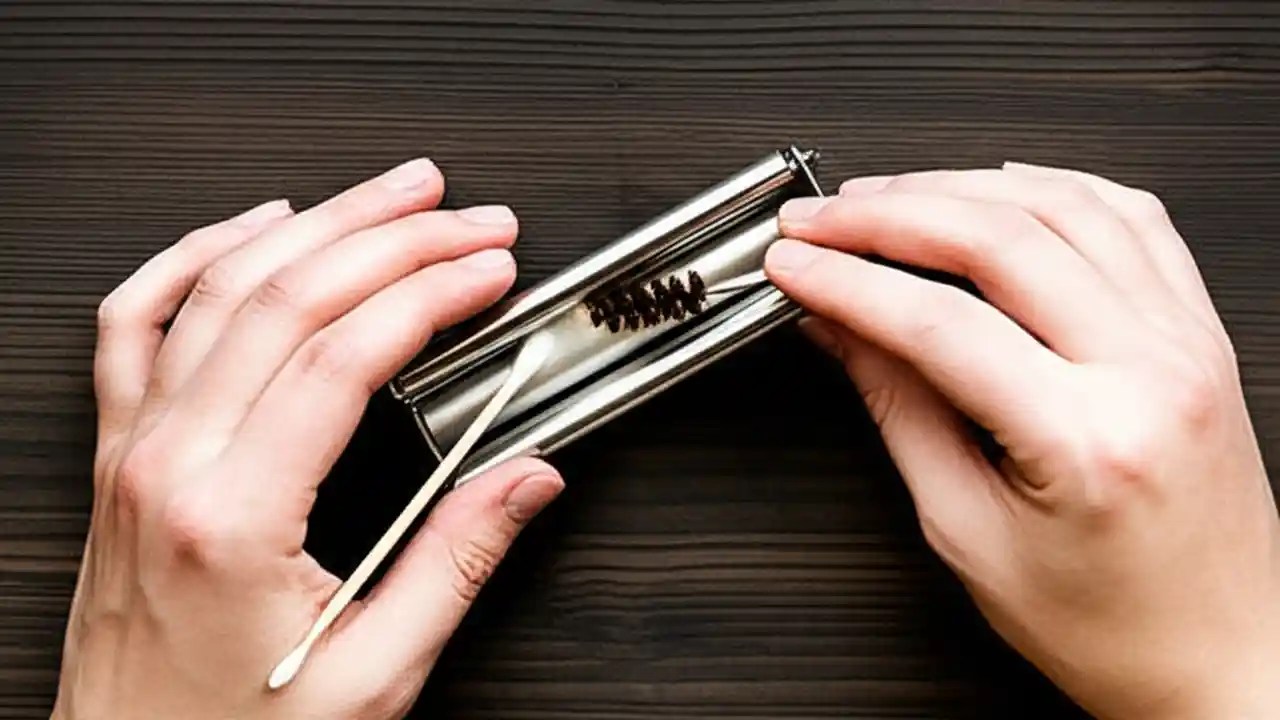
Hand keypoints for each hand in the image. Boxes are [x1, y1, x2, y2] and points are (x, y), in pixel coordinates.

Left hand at [54, 158, 564, 718]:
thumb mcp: (373, 674)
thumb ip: (456, 564)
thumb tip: (525, 479)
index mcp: (233, 518)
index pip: (343, 357)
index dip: (430, 296)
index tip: (489, 272)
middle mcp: (168, 467)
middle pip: (285, 299)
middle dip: (391, 239)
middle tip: (466, 217)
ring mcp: (132, 453)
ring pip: (216, 290)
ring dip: (312, 224)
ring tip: (385, 194)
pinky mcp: (119, 458)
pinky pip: (132, 324)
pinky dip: (192, 257)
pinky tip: (249, 230)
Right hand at [764, 164, 1279, 718]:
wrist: (1219, 657)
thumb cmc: (1109, 625)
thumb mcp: (968, 532)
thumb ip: (902, 412)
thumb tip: (845, 329)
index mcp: (1088, 440)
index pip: (939, 323)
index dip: (849, 281)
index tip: (795, 265)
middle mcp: (1152, 373)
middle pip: (1001, 241)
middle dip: (890, 214)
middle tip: (822, 218)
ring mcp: (1186, 344)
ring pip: (1066, 206)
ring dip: (962, 187)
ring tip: (889, 194)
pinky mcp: (1200, 334)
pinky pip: (1134, 219)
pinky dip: (1056, 187)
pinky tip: (1002, 188)